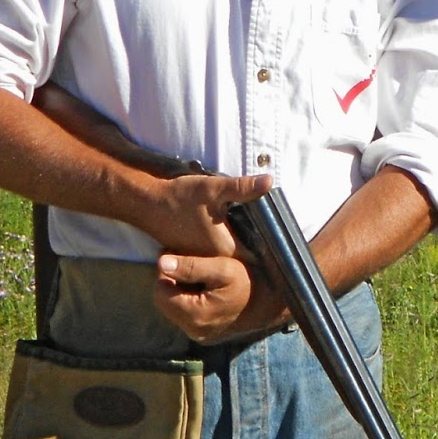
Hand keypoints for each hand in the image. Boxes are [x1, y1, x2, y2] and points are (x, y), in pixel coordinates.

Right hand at [138, 172, 273, 258]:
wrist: (147, 203)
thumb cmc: (180, 197)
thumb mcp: (213, 188)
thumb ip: (242, 187)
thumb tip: (269, 181)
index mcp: (225, 248)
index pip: (257, 252)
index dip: (273, 245)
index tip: (290, 238)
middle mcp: (215, 257)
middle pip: (247, 252)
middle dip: (261, 241)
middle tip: (284, 230)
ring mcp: (203, 256)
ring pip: (233, 250)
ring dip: (245, 239)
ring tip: (262, 227)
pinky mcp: (195, 250)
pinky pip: (220, 247)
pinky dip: (229, 238)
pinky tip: (236, 225)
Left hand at [154, 250, 286, 342]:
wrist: (268, 304)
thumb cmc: (247, 281)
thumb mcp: (222, 268)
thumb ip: (191, 266)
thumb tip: (162, 262)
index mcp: (194, 314)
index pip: (160, 291)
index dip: (167, 273)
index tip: (180, 258)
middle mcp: (192, 330)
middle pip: (163, 301)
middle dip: (172, 283)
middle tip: (189, 266)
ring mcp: (197, 335)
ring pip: (173, 309)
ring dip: (179, 292)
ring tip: (198, 278)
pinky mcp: (203, 336)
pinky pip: (184, 316)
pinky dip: (188, 302)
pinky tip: (203, 291)